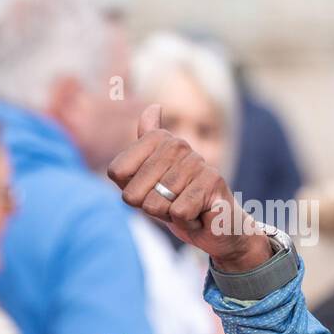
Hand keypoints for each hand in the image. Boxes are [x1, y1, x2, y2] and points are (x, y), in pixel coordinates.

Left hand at [107, 105, 274, 272]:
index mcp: (158, 140)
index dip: (128, 192)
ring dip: (168, 215)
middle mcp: (177, 145)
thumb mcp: (146, 182)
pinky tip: (198, 214)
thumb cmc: (177, 203)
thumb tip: (153, 107)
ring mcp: (196, 162)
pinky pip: (178, 212)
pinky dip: (186, 221)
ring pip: (155, 204)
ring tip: (185, 207)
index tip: (148, 191)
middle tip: (169, 203)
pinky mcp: (213, 181)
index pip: (116, 172)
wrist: (218, 226)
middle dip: (148, 207)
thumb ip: (135, 156)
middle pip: (132, 193)